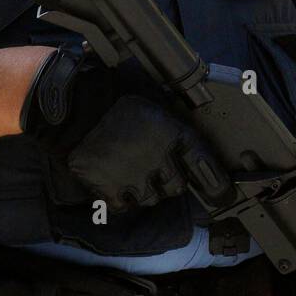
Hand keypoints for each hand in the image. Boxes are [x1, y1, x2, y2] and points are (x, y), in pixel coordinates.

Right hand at [21, 49, 231, 212]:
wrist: (72, 107)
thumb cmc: (110, 90)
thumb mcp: (150, 93)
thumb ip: (168, 113)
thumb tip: (186, 111)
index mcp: (173, 133)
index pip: (204, 164)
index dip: (216, 180)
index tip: (222, 191)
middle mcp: (159, 159)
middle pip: (176, 186)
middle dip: (169, 180)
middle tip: (156, 167)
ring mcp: (135, 177)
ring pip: (151, 198)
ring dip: (145, 189)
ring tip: (132, 173)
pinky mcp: (110, 189)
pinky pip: (123, 205)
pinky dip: (121, 198)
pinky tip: (115, 182)